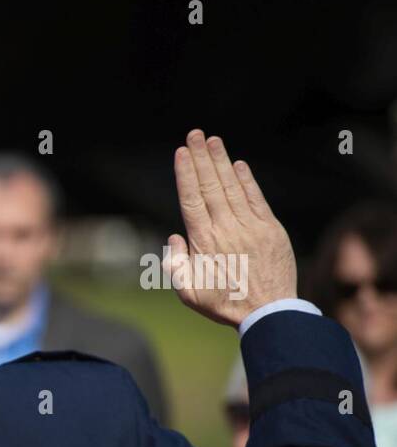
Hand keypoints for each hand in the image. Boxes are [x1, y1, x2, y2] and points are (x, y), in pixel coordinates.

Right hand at [168, 130, 296, 326]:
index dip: (186, 173)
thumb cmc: (223, 304)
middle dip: (201, 157)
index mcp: (204, 242)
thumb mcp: (188, 293)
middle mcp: (226, 228)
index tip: (181, 153)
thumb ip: (176, 265)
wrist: (269, 312)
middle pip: (210, 186)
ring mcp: (250, 226)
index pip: (191, 199)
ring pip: (232, 187)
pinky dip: (247, 180)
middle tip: (195, 135)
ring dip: (221, 161)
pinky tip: (238, 164)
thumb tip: (175, 236)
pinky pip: (256, 198)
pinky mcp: (271, 229)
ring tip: (213, 141)